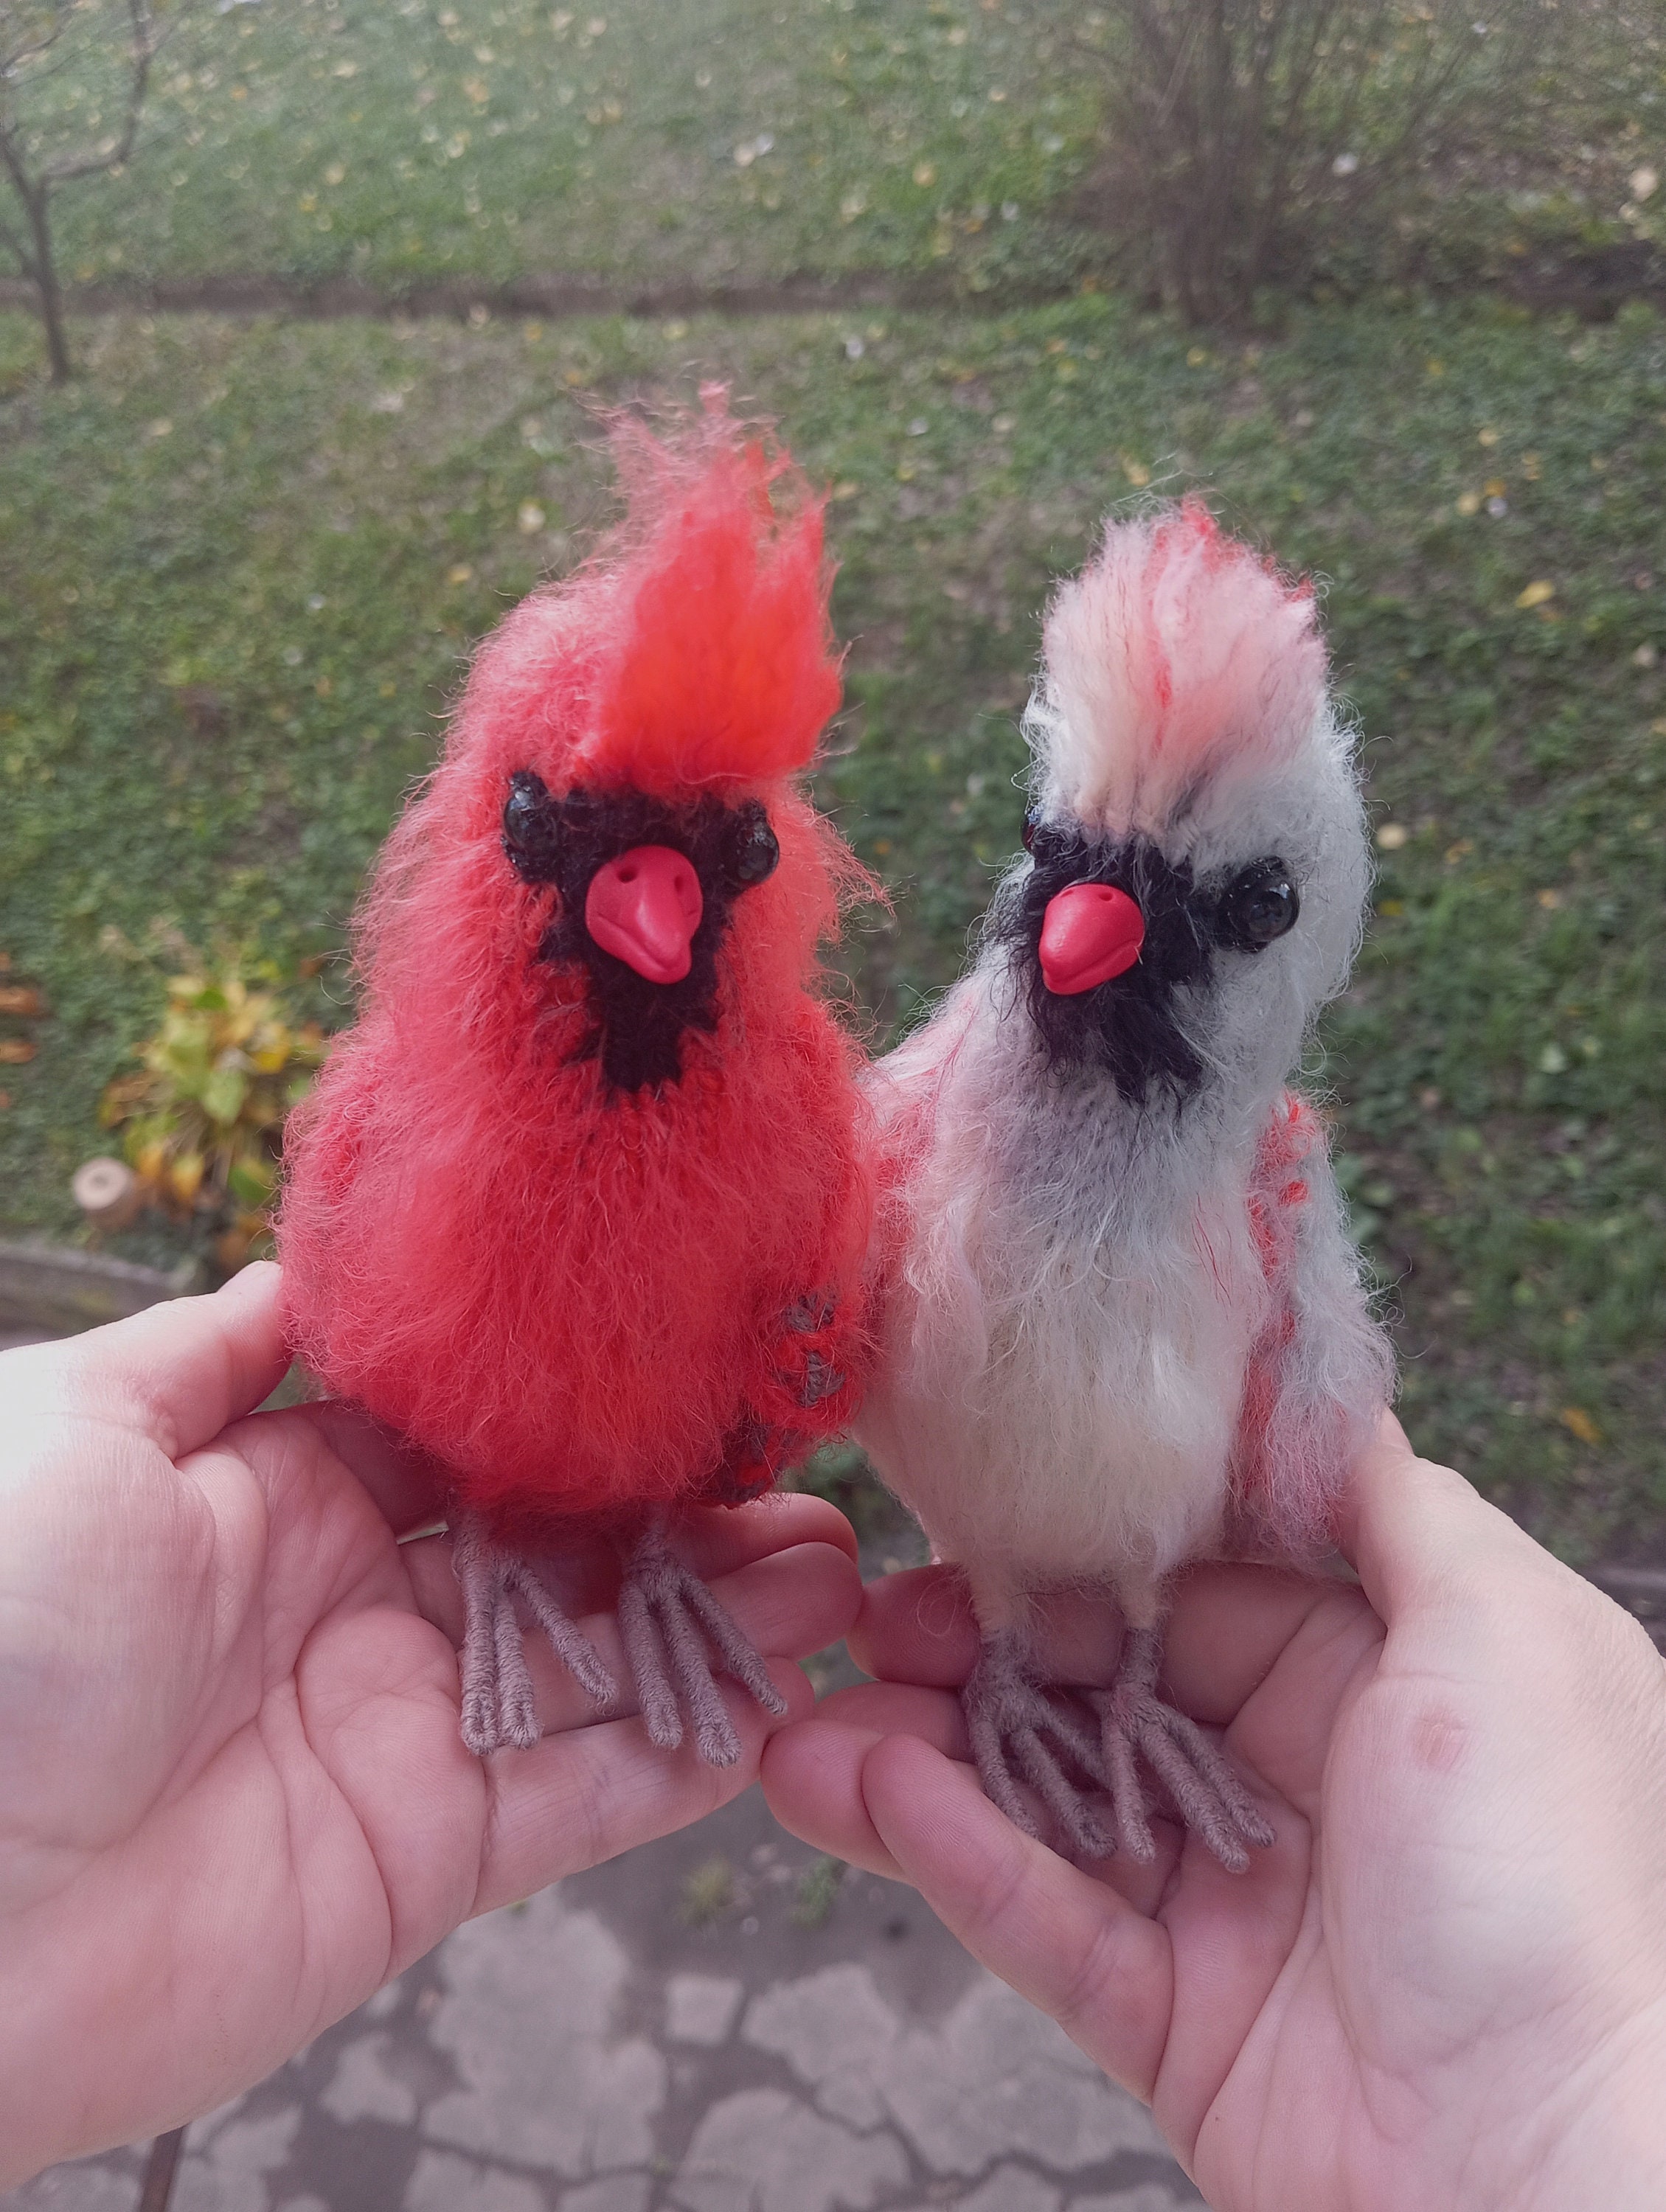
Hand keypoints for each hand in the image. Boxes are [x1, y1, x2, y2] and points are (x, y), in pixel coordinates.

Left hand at [0, 1264, 859, 2184]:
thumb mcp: (78, 1427)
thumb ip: (219, 1349)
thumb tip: (319, 1274)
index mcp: (272, 1497)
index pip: (465, 1442)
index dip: (577, 1410)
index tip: (687, 1368)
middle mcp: (348, 1611)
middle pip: (553, 1556)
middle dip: (680, 1521)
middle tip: (809, 1482)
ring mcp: (393, 1738)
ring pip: (589, 1669)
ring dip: (716, 1627)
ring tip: (837, 1577)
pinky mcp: (421, 1862)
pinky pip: (578, 1799)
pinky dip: (679, 1756)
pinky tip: (775, 1701)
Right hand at [763, 1418, 1665, 2211]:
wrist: (1561, 2177)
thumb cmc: (1554, 1882)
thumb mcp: (1508, 1636)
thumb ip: (1394, 1504)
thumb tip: (1309, 1397)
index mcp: (1380, 1680)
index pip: (1192, 1586)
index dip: (1081, 1549)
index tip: (975, 1507)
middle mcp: (1299, 1779)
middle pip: (1098, 1691)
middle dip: (974, 1652)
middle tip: (866, 1624)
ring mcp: (1228, 1903)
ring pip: (1045, 1804)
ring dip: (921, 1759)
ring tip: (807, 1728)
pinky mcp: (1172, 2020)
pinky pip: (1044, 1921)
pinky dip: (953, 1858)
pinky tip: (868, 1799)